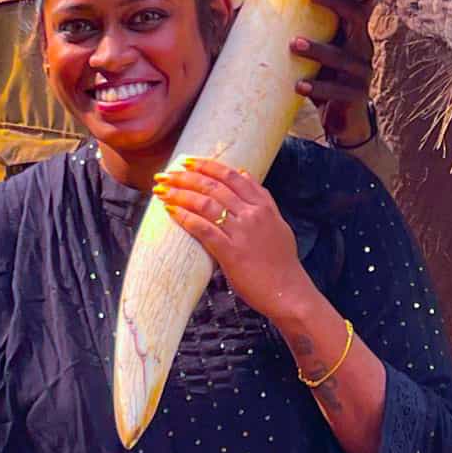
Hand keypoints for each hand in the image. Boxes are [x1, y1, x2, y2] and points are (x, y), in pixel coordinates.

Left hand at [155, 158, 318, 326]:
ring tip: (162, 190)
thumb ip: (262, 198)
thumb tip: (245, 174)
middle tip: (168, 173)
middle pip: (214, 186)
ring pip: (206, 203)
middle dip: (187, 176)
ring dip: (181, 194)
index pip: (232, 176)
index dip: (208, 166)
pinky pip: (203, 229)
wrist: (288, 291)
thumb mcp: (278, 222)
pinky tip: (171, 211)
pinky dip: (185, 218)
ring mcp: (242, 232)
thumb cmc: (282, 261)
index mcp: (264, 205)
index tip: (189, 161)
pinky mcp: (231, 252)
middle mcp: (253, 214)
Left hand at [293, 0, 376, 147]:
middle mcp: (362, 49)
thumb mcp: (314, 58)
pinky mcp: (355, 96)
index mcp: (352, 36)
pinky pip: (338, 90)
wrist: (343, 121)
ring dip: (318, 49)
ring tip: (294, 44)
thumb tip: (242, 16)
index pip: (353, 6)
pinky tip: (299, 87)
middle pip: (357, 18)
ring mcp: (361, 73)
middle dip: (335, 4)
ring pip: (343, 57)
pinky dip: (318, 88)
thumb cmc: (322, 80)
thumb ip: (297, 39)